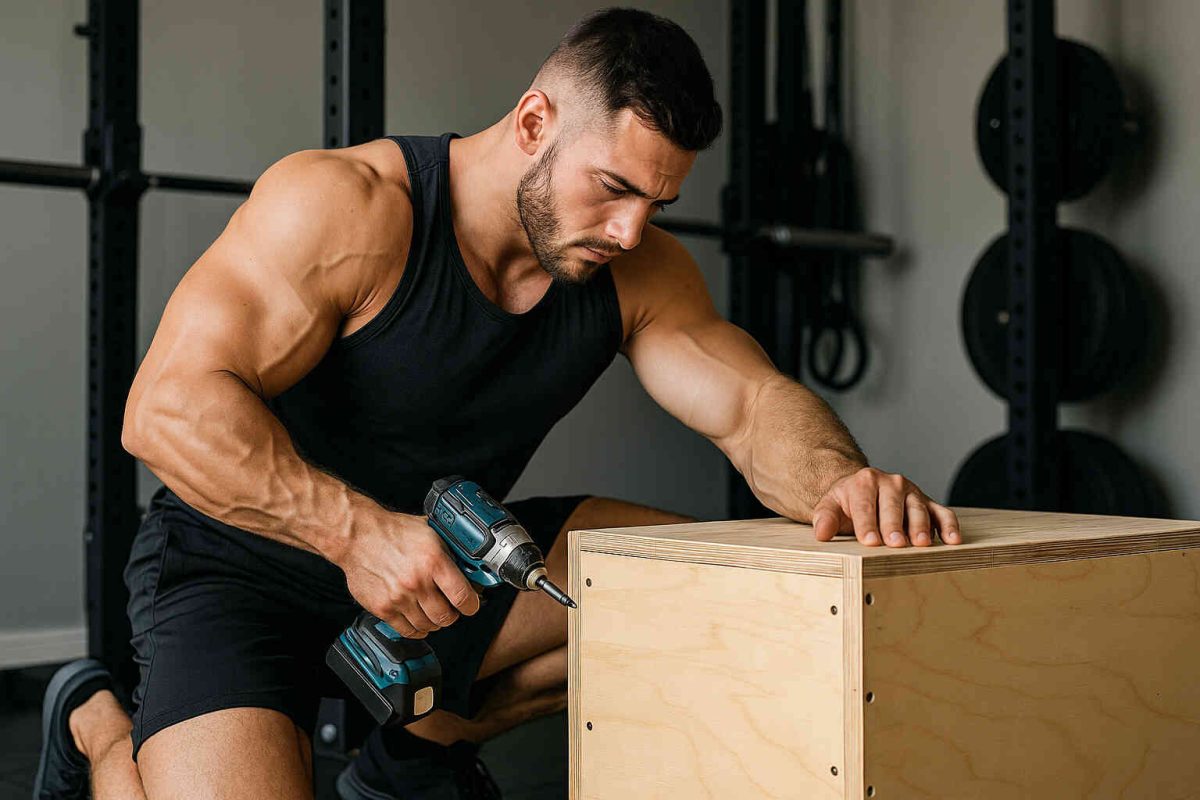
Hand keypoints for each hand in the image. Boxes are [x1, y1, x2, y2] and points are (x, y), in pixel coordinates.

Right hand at [336, 511, 480, 636]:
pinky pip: (407, 631)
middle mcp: (417, 582)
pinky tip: (419, 620)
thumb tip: (470, 565)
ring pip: (428, 626)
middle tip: (452, 608)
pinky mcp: (382, 608)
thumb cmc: (393, 531)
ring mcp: (398, 598)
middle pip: (447, 617)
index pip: (463, 597)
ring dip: (434, 622)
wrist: (358, 535)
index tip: (472, 604)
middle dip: (453, 614)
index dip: (472, 604)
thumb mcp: (430, 532)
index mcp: (433, 561)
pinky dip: (417, 629)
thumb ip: (451, 551)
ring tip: (433, 611)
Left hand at [810, 467, 962, 546]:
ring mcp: (911, 492)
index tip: (869, 541)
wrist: (863, 490)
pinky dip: (949, 525)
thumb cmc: (847, 503)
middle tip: (896, 543)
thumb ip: (824, 518)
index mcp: (864, 482)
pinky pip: (942, 512)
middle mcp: (890, 483)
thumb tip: (821, 534)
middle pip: (893, 506)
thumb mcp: (830, 506)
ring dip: (920, 526)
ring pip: (917, 508)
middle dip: (894, 525)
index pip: (865, 505)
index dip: (867, 523)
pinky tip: (953, 540)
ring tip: (922, 544)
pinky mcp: (928, 503)